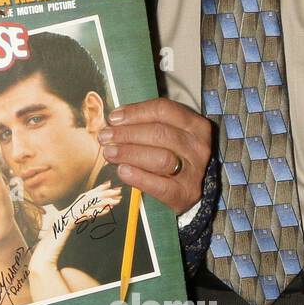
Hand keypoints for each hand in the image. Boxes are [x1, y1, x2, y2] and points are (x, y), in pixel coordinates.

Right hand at [31, 185, 123, 269]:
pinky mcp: (65, 223)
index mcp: (65, 213)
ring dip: (103, 201)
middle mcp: (64, 212)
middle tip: (117, 190)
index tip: (109, 185)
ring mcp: (63, 217)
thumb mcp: (66, 234)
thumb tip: (89, 216)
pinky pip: (82, 215)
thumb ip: (76, 223)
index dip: (96, 190)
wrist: (43, 258)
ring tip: (116, 201)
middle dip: (103, 192)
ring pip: (85, 204)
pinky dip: (95, 212)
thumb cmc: (54, 249)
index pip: (82, 198)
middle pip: (85, 198)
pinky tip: (107, 211)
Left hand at [97, 98, 211, 212]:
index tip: (113, 118)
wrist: (189, 186)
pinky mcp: (185, 193)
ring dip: (130, 153)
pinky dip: (138, 177)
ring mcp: (195, 171)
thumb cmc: (173, 153)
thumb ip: (144, 124)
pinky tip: (122, 170)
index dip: (135, 112)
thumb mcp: (168, 132)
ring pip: (160, 158)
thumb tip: (113, 122)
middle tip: (105, 137)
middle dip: (127, 134)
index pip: (163, 110)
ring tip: (109, 152)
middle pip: (160, 133)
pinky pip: (160, 186)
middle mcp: (198, 146)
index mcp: (195, 125)